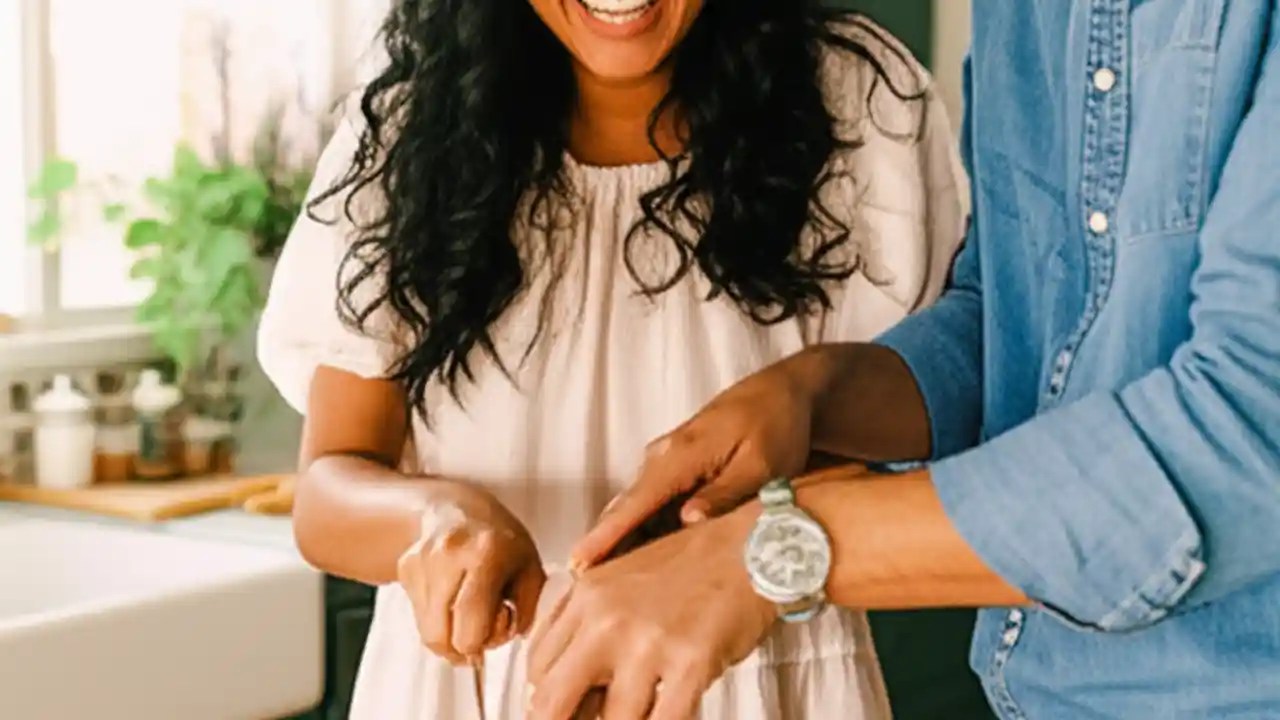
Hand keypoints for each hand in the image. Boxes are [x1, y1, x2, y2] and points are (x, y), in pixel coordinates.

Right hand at [397, 483, 544, 664]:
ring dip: (447, 635)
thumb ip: (524, 610)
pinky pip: (417, 616)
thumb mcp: (531, 570)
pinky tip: (450, 600)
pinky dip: (435, 620)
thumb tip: (499, 639)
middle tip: (478, 632)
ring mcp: (421, 559)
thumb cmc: (503, 543)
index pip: (470, 623)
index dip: (479, 644)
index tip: (490, 640)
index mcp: (486, 554)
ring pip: (425, 631)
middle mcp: (449, 554)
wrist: (458, 508)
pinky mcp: (405, 567)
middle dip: (460, 647)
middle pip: (440, 634)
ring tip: (465, 614)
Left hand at [527, 509, 775, 719]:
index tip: (568, 708)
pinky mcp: (691, 663)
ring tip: (641, 714)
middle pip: (551, 703)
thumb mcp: (624, 579)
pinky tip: (668, 717)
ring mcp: (648, 643)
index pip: (538, 668)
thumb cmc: (697, 564)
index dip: (546, 700)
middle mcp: (608, 619)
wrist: (754, 546)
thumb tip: (570, 682)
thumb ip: (589, 621)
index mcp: (587, 596)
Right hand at [572, 355, 818, 569]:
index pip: (634, 503)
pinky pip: (652, 503)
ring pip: (636, 508)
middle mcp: (663, 456)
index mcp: (680, 455)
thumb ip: (724, 493)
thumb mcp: (760, 464)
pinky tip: (642, 561)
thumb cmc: (775, 424)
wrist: (782, 391)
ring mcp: (667, 461)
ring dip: (622, 541)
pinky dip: (643, 529)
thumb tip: (688, 521)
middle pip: (625, 508)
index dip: (605, 536)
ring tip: (607, 586)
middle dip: (602, 545)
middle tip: (585, 590)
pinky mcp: (677, 468)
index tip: (578, 563)